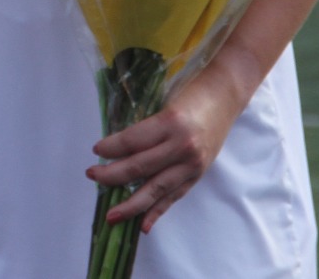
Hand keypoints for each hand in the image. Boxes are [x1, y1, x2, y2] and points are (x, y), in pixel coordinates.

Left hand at [87, 71, 242, 232]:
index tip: (96, 150)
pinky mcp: (198, 175)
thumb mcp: (165, 103)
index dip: (112, 147)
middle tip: (92, 176)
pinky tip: (142, 225)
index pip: (134, 141)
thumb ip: (146, 128)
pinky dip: (157, 211)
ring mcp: (192, 164)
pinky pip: (173, 196)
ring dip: (131, 204)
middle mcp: (182, 146)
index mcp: (171, 122)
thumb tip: (117, 148)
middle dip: (113, 175)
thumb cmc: (192, 92)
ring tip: (112, 215)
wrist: (226, 95)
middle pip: (141, 167)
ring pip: (156, 189)